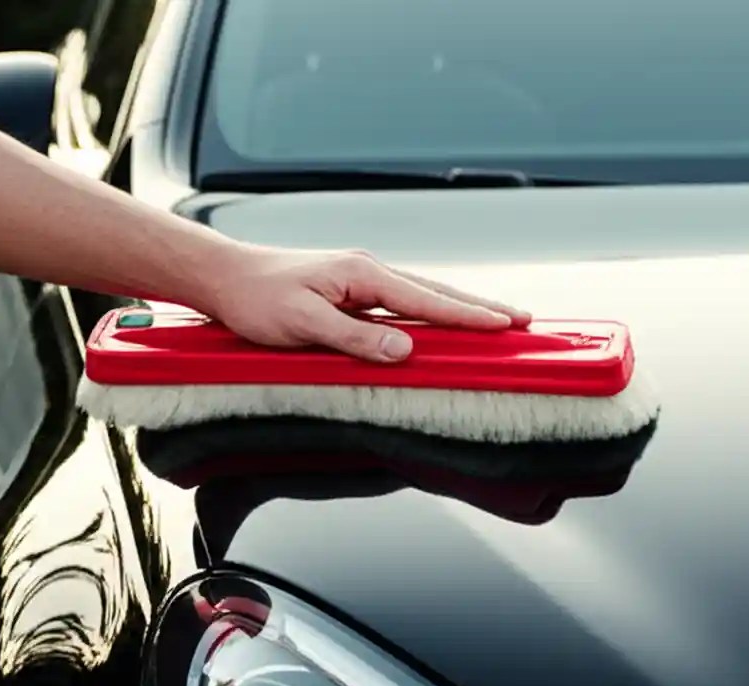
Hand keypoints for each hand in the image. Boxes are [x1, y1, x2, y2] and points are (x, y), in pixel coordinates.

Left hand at [205, 247, 530, 362]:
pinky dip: (432, 311)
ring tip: (496, 320)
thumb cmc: (258, 300)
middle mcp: (368, 272)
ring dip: (460, 308)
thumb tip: (405, 351)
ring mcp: (361, 280)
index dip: (468, 315)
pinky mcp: (352, 291)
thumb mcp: (302, 324)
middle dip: (480, 307)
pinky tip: (442, 321)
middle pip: (436, 292)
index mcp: (362, 275)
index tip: (505, 325)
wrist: (225, 278)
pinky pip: (403, 302)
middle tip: (522, 320)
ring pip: (423, 294)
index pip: (427, 299)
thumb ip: (354, 338)